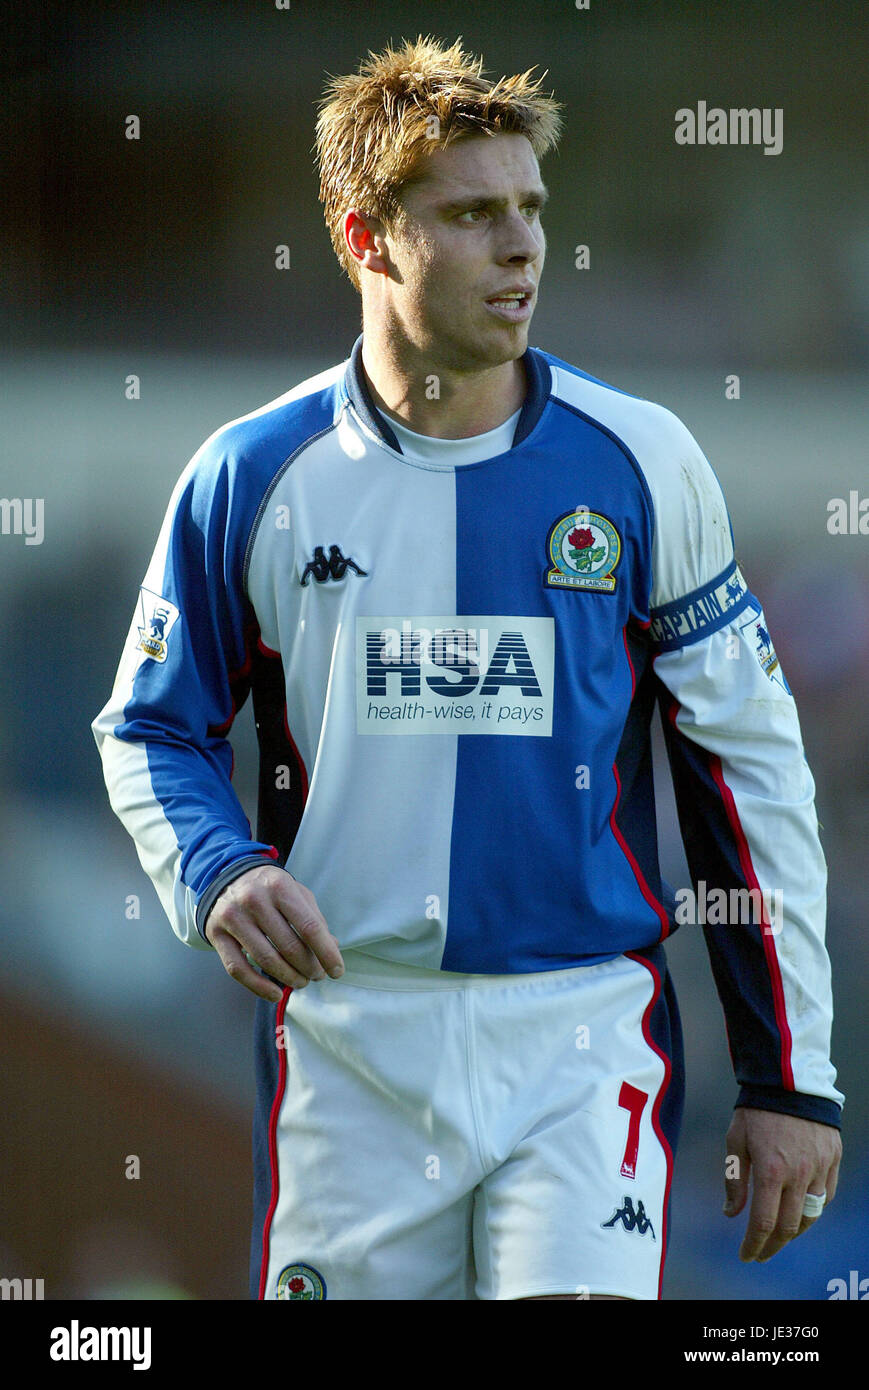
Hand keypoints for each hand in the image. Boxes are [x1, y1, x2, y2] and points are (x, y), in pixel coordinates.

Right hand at [204, 864, 343, 1002]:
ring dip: (288, 978)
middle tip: (317, 976)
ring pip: (266, 960)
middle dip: (309, 968)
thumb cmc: (269, 889)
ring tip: (301, 982)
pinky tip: (275, 994)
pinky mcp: (216, 935)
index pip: (309, 927)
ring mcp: (233, 917)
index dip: (326, 953)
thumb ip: (314, 918)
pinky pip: (238, 969)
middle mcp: (254, 900)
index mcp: (279, 886)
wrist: (227, 877)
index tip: (337, 970)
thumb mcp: (295, 892)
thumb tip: (333, 948)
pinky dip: (259, 987)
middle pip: (289, 946)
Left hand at [723, 1107, 841, 1261]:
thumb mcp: (736, 1141)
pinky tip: (800, 1210)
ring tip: (779, 1237)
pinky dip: (813, 1209)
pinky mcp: (833, 1160)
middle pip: (789, 1228)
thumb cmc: (756, 1110)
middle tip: (760, 1254)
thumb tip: (730, 1214)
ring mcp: (820, 1169)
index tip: (745, 1256)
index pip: (764, 1223)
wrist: (790, 1081)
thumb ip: (734, 1180)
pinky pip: (826, 1195)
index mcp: (771, 1172)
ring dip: (795, 1232)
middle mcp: (799, 1175)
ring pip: (812, 1216)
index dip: (754, 1245)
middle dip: (773, 1246)